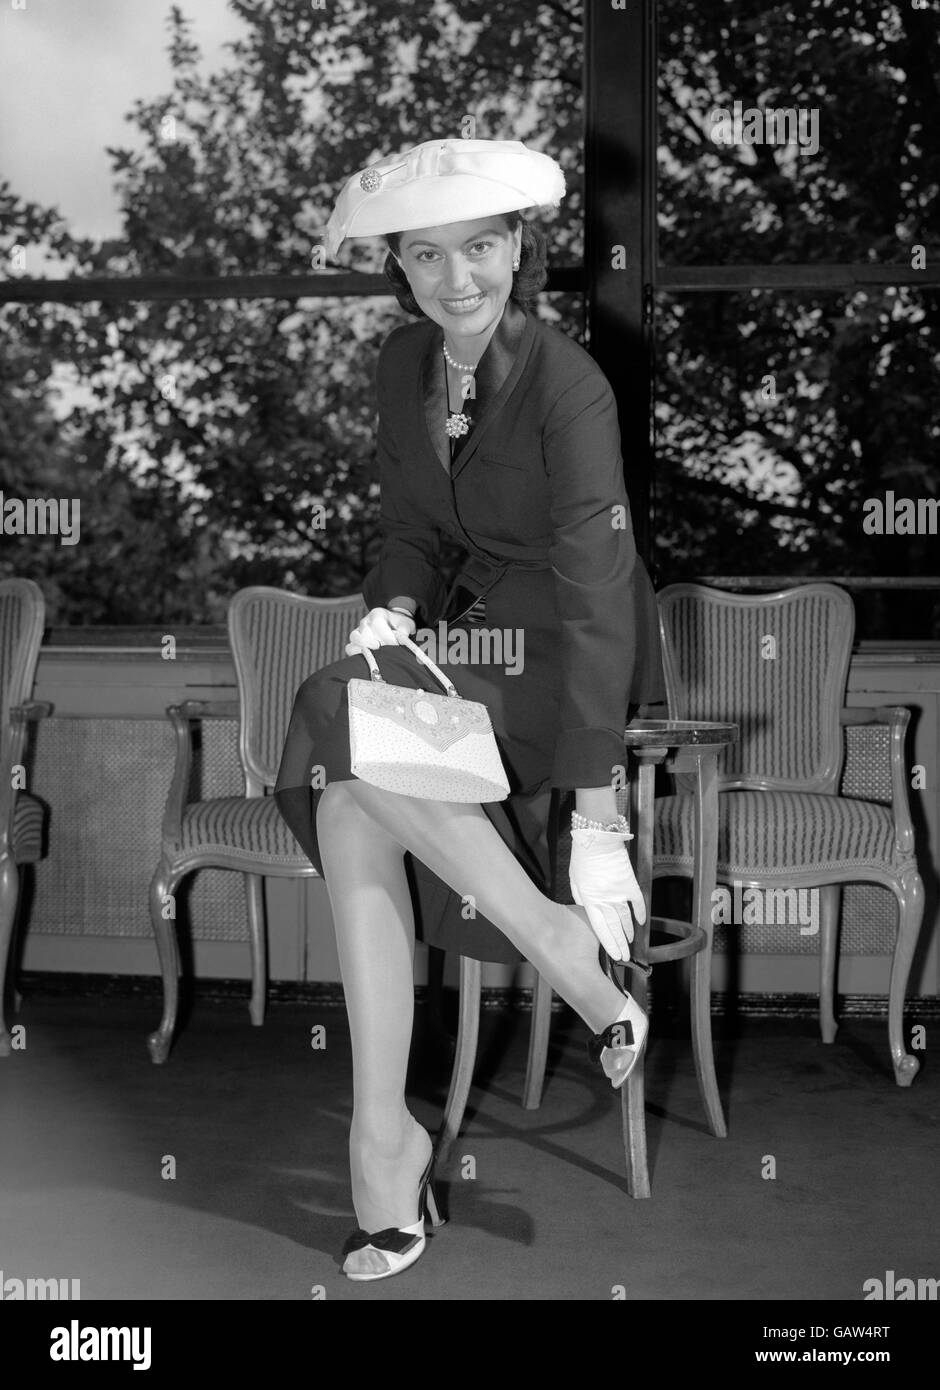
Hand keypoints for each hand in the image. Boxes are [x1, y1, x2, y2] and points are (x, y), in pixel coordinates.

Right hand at [345, 606, 415, 655]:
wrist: (393, 624)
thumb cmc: (399, 624)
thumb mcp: (406, 624)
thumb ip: (404, 632)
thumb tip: (401, 642)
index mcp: (377, 613)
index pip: (377, 624)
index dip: (386, 636)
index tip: (395, 645)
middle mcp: (365, 621)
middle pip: (363, 632)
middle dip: (373, 643)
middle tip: (382, 649)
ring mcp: (358, 631)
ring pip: (354, 639)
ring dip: (364, 649)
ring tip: (375, 655)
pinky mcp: (355, 642)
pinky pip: (350, 647)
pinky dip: (357, 654)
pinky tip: (369, 659)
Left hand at [569, 824, 646, 962]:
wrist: (598, 838)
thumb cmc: (582, 857)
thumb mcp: (574, 879)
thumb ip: (580, 896)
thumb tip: (586, 906)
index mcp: (590, 901)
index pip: (601, 929)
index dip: (609, 944)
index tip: (615, 956)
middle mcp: (606, 900)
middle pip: (615, 927)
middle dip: (620, 944)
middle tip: (625, 957)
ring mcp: (619, 892)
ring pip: (626, 918)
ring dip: (628, 931)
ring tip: (630, 942)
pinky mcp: (630, 883)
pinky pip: (638, 902)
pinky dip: (640, 912)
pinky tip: (641, 923)